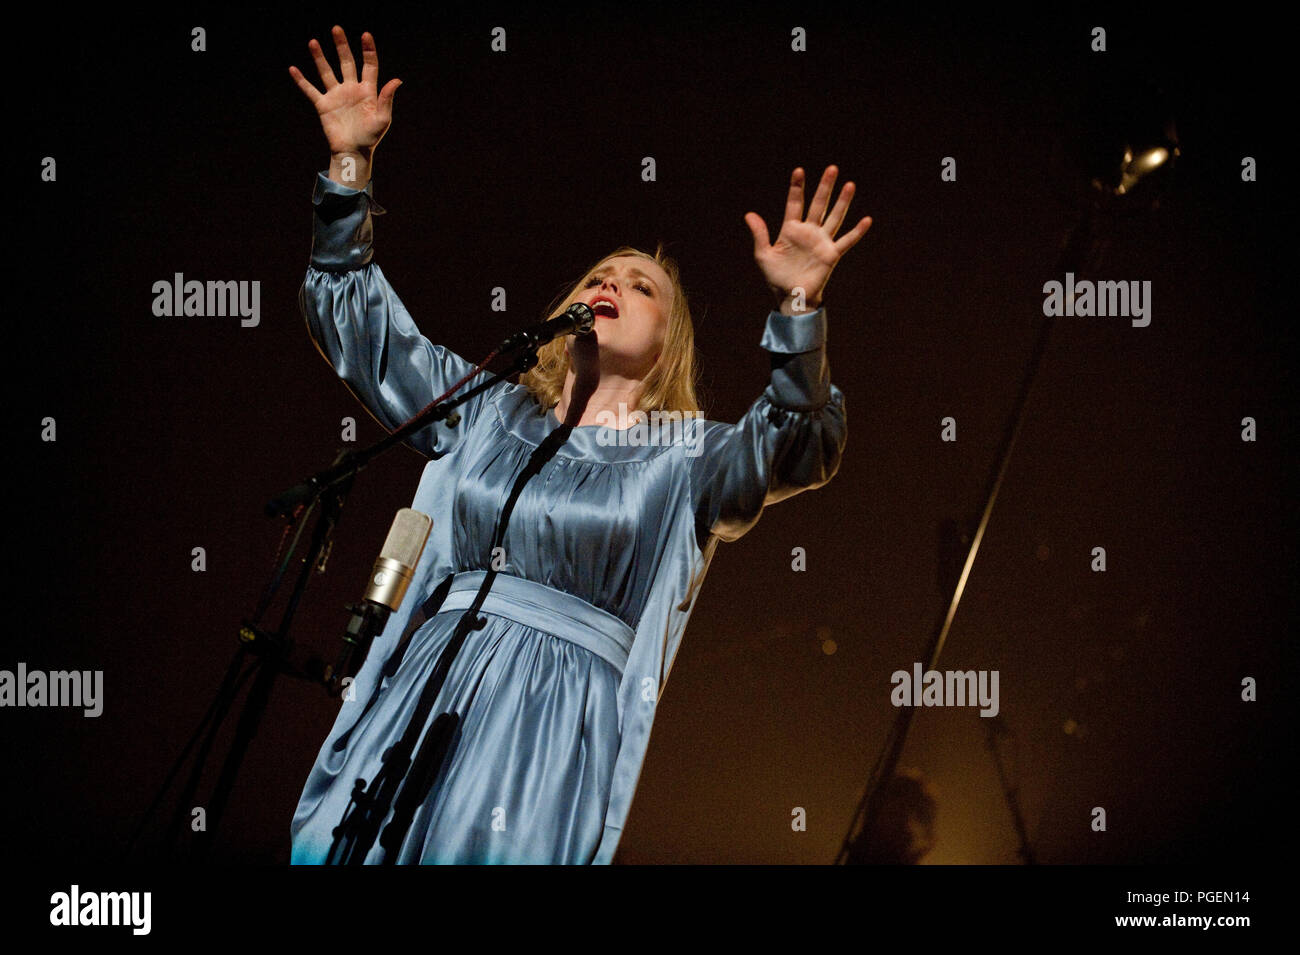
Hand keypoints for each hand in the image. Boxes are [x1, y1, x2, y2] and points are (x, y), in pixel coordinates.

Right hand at [288, 26, 400, 155]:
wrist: (353, 152)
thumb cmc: (370, 137)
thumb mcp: (383, 118)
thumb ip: (387, 98)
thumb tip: (397, 80)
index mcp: (367, 90)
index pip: (369, 65)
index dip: (368, 50)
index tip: (365, 35)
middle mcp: (351, 89)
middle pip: (346, 62)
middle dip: (342, 46)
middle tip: (336, 29)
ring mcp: (336, 96)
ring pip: (327, 72)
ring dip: (319, 57)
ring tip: (313, 42)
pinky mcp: (323, 105)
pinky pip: (310, 90)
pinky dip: (301, 80)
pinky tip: (293, 69)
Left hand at [743, 165, 871, 309]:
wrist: (791, 296)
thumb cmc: (776, 277)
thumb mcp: (763, 255)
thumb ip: (759, 234)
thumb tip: (749, 214)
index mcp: (791, 229)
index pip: (795, 203)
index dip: (797, 187)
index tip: (799, 171)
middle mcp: (809, 231)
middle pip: (818, 204)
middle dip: (825, 187)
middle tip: (832, 169)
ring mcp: (821, 241)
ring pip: (834, 217)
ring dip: (842, 202)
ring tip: (850, 185)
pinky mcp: (831, 254)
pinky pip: (847, 241)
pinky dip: (857, 232)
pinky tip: (866, 220)